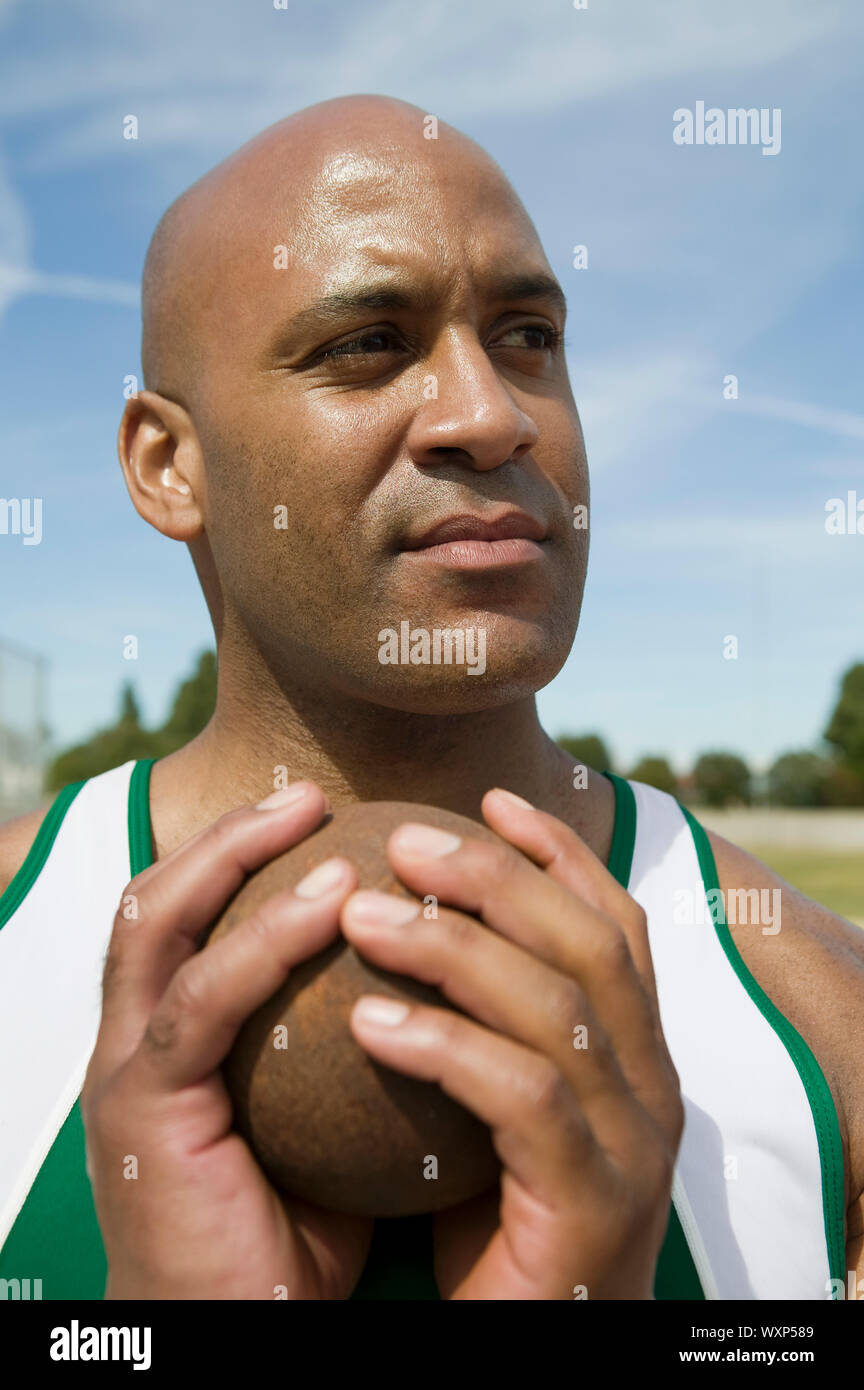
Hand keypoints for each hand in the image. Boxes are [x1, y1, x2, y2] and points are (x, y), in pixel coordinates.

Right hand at [82, 782, 372, 1300]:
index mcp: (174, 1041)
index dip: (243, 857)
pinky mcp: (144, 1113)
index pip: (190, 920)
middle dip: (227, 835)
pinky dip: (260, 944)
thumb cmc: (298, 1233)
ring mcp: (129, 1074)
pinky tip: (329, 908)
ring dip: (234, 864)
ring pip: (156, 928)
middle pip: (156, 899)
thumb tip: (442, 975)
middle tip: (310, 796)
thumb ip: (351, 1043)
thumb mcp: (331, 1115)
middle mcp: (137, 1043)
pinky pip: (199, 1007)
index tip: (325, 816)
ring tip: (316, 826)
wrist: (247, 1342)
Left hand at [340, 789, 683, 1299]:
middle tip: (405, 840)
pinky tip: (366, 1022)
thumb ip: (479, 1023)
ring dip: (457, 946)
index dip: (559, 854)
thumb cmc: (492, 1226)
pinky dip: (445, 1049)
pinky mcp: (596, 1206)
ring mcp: (635, 1146)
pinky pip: (523, 1101)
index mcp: (635, 1054)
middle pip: (591, 944)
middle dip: (500, 876)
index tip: (489, 800)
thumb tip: (397, 925)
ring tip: (361, 914)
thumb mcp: (489, 1107)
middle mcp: (653, 1086)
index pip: (614, 925)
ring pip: (561, 1008)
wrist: (527, 1350)